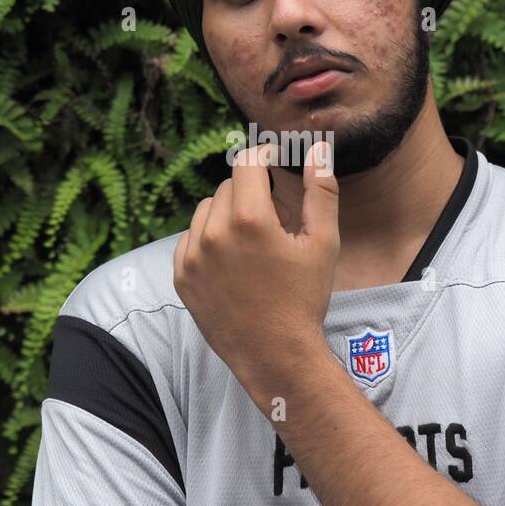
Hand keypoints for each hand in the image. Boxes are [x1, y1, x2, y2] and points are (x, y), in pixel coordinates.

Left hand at [173, 141, 339, 393]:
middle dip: (252, 192)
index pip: (247, 161)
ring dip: (227, 213)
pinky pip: (191, 238)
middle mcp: (213, 233)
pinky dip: (209, 239)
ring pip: (207, 210)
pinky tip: (232, 260)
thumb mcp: (323, 243)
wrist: (275, 354)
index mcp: (249, 219)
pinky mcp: (181, 276)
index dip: (264, 154)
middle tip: (275, 221)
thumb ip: (321, 191)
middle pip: (229, 186)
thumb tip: (318, 150)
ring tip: (253, 242)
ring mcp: (192, 256)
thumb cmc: (303, 299)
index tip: (276, 159)